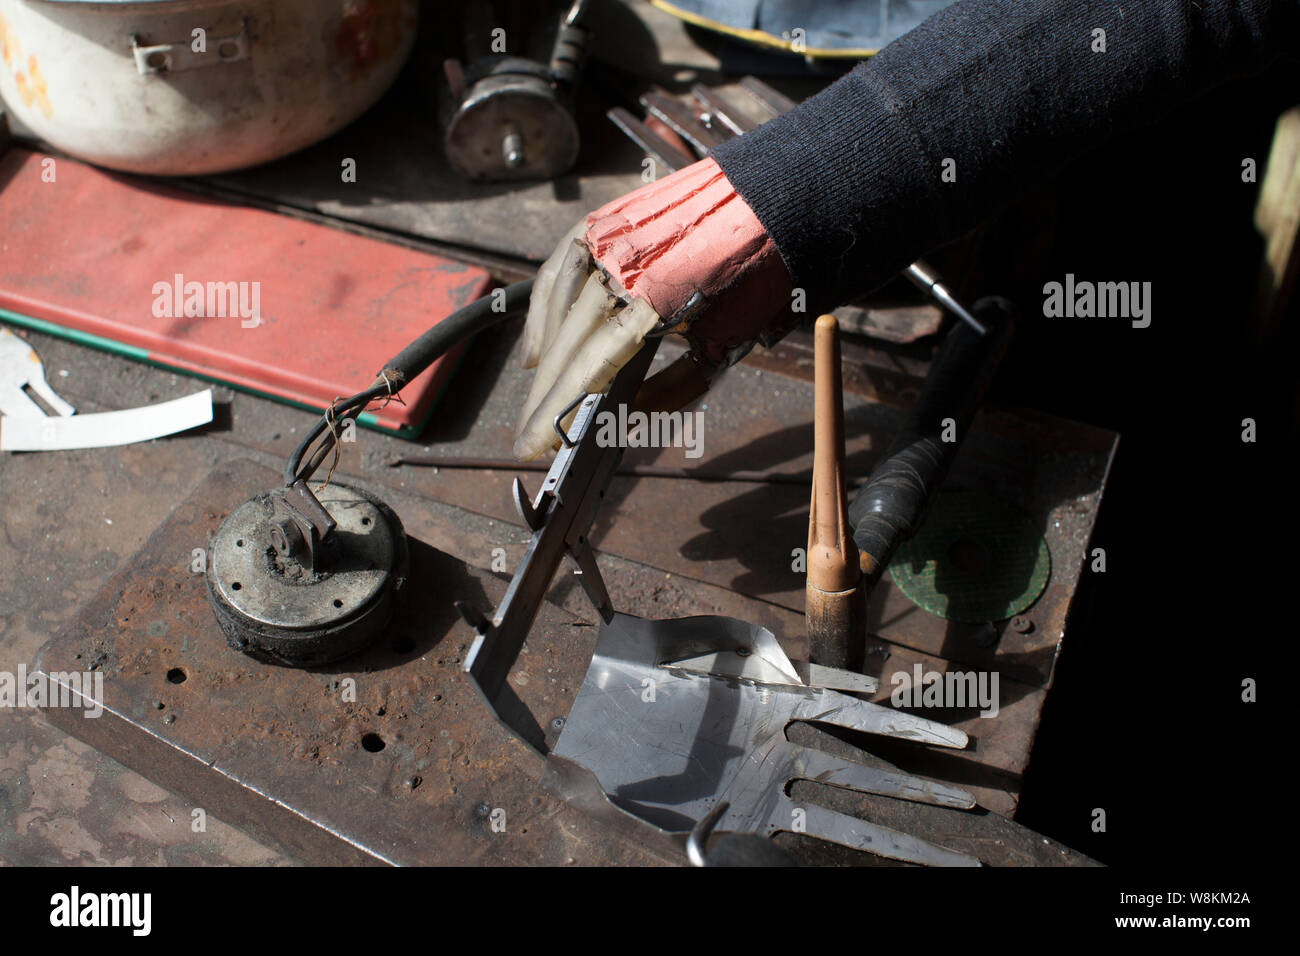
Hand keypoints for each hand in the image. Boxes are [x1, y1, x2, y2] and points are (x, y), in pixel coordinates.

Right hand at [513, 157, 794, 460]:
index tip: (536, 445)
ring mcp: (609, 238)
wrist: (773, 204)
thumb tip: (621, 421)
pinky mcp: (604, 222)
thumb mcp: (723, 349)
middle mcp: (622, 264)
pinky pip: (561, 271)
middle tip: (527, 439)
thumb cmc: (755, 285)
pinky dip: (546, 312)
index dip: (559, 409)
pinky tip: (537, 351)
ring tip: (537, 402)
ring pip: (560, 308)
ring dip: (546, 362)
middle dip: (546, 396)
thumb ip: (671, 391)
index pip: (593, 364)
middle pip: (570, 342)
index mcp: (656, 299)